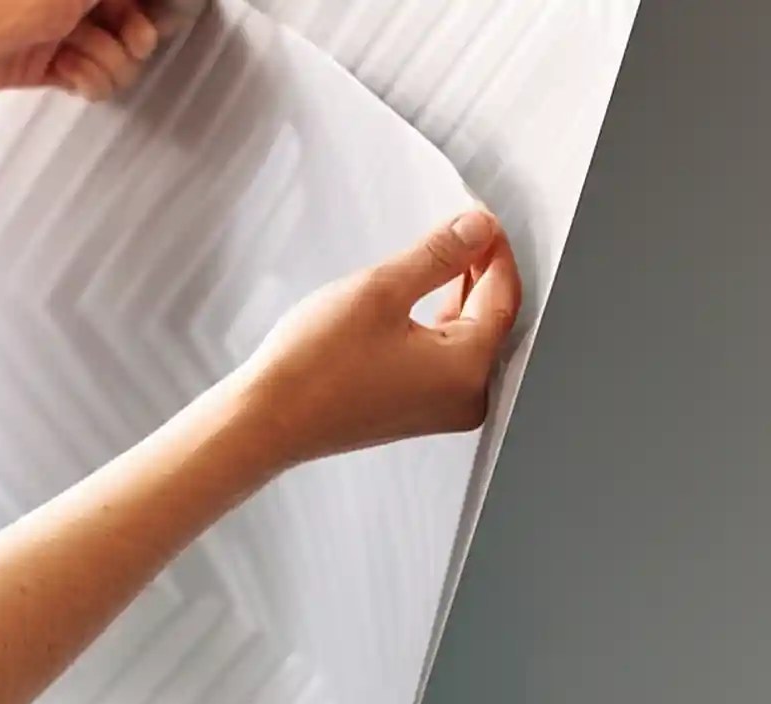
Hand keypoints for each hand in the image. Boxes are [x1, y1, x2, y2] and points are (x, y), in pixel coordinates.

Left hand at [0, 0, 161, 106]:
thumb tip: (150, 0)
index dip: (149, 6)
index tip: (153, 14)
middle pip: (133, 20)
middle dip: (134, 35)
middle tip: (128, 39)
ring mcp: (62, 30)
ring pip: (119, 55)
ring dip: (109, 62)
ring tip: (78, 56)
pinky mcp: (54, 66)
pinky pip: (96, 79)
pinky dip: (90, 80)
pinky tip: (68, 73)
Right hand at [235, 209, 522, 468]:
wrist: (267, 420)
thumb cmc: (314, 365)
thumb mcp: (381, 290)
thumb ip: (439, 255)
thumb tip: (478, 228)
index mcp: (467, 370)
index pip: (503, 295)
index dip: (495, 249)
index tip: (481, 217)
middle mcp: (467, 397)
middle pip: (492, 317)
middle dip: (481, 268)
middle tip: (465, 225)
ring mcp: (443, 409)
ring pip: (470, 336)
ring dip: (462, 292)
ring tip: (445, 252)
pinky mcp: (419, 410)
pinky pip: (448, 357)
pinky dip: (443, 322)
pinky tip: (427, 294)